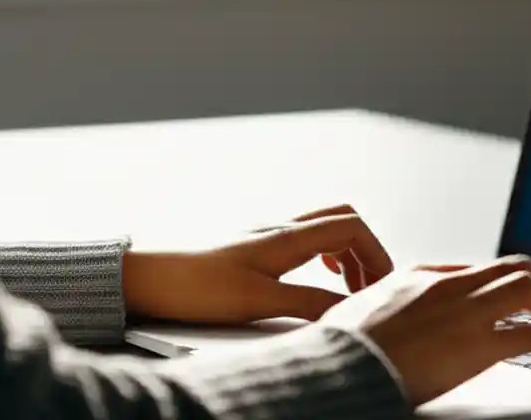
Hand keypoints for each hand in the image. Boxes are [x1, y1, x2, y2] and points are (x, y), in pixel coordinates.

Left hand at [123, 204, 393, 323]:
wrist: (148, 278)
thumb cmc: (195, 287)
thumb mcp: (258, 302)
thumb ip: (308, 303)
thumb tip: (349, 310)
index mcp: (287, 237)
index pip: (352, 227)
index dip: (376, 254)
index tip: (382, 286)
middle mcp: (279, 230)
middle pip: (343, 220)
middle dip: (366, 250)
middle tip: (369, 286)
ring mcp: (266, 237)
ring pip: (323, 229)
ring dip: (345, 253)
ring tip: (346, 288)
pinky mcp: (253, 250)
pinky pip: (303, 241)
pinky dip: (322, 256)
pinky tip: (312, 279)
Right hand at [320, 255, 530, 406]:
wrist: (342, 368)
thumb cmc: (344, 348)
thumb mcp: (360, 311)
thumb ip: (385, 307)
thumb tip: (385, 317)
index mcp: (419, 275)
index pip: (473, 271)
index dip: (496, 291)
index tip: (506, 307)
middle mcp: (448, 285)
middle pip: (511, 268)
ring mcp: (465, 311)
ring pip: (528, 287)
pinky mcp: (477, 345)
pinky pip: (529, 334)